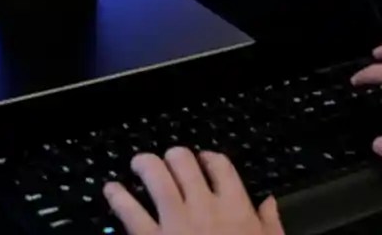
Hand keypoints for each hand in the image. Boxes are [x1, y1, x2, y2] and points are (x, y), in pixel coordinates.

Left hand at [104, 148, 283, 234]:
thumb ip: (270, 224)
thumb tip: (268, 202)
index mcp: (235, 207)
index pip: (221, 166)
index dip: (209, 157)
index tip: (203, 160)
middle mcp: (204, 207)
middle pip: (184, 162)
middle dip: (174, 157)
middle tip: (167, 161)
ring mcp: (175, 221)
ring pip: (155, 176)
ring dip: (145, 164)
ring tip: (139, 163)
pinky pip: (129, 210)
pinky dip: (118, 196)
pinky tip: (112, 190)